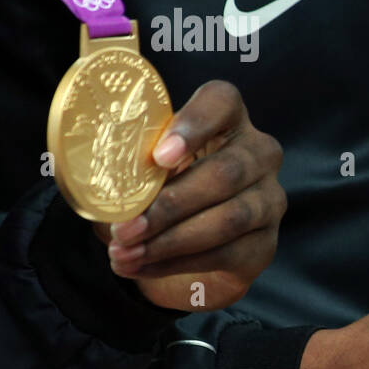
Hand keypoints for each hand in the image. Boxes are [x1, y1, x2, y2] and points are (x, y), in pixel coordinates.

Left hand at [94, 80, 286, 310]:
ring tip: (126, 252)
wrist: (183, 246)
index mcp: (226, 120)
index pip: (222, 102)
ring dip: (171, 240)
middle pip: (226, 172)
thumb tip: (99, 158)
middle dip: (170, 204)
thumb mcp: (141, 168)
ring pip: (230, 218)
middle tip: (125, 227)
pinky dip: (178, 263)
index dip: (194, 125)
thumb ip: (128, 157)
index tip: (159, 157)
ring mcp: (269, 199)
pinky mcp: (266, 242)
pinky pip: (228, 253)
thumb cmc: (160, 191)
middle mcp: (259, 154)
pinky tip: (142, 266)